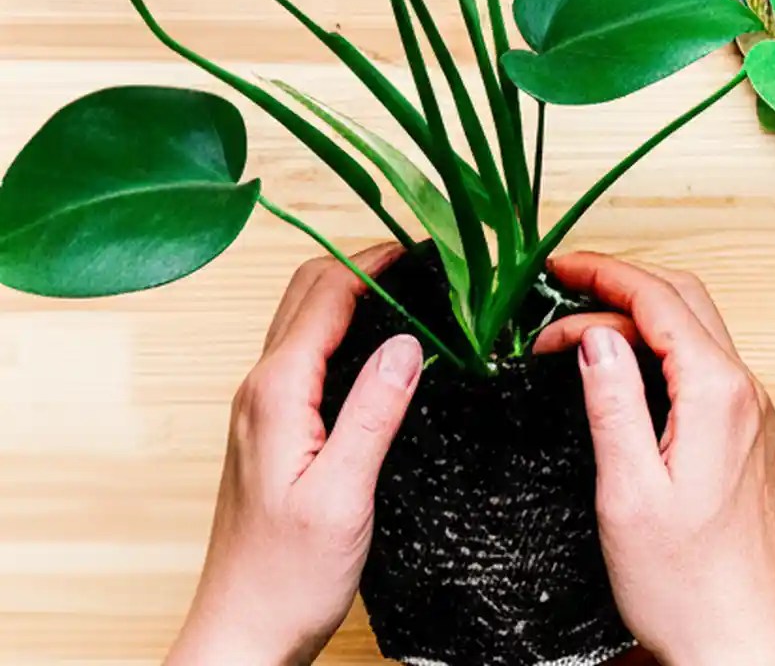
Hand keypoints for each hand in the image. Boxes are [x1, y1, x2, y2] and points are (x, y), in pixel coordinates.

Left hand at [167, 244, 422, 665]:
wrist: (243, 630)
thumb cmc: (285, 576)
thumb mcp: (344, 493)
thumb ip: (374, 411)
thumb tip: (409, 344)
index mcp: (276, 393)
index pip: (327, 294)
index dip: (378, 261)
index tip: (428, 250)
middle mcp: (261, 390)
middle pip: (308, 292)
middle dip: (365, 263)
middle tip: (425, 262)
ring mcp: (263, 408)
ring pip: (306, 321)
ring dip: (354, 294)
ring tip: (413, 291)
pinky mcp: (274, 430)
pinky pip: (308, 357)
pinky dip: (346, 333)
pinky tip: (383, 350)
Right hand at [535, 253, 774, 665]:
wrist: (735, 639)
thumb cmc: (685, 583)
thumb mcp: (626, 490)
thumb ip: (612, 402)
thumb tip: (594, 339)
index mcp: (718, 396)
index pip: (659, 300)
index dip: (602, 274)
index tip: (556, 268)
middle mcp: (746, 394)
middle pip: (684, 301)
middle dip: (620, 285)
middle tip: (560, 290)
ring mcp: (752, 415)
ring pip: (695, 332)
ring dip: (638, 319)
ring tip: (576, 332)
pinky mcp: (747, 437)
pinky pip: (705, 368)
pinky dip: (660, 352)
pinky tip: (622, 372)